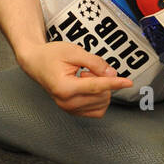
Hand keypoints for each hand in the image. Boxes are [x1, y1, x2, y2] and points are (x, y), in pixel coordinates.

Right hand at [20, 41, 134, 116]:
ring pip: (101, 104)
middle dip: (102, 80)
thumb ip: (94, 62)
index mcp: (64, 87)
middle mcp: (66, 102)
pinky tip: (87, 87)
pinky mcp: (72, 111)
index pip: (96, 86)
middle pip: (101, 95)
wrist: (35, 63)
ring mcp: (68, 109)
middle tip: (87, 70)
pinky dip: (98, 99)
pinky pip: (96, 111)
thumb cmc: (51, 55)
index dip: (115, 83)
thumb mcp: (74, 52)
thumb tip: (112, 73)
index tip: (128, 82)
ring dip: (100, 90)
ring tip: (83, 77)